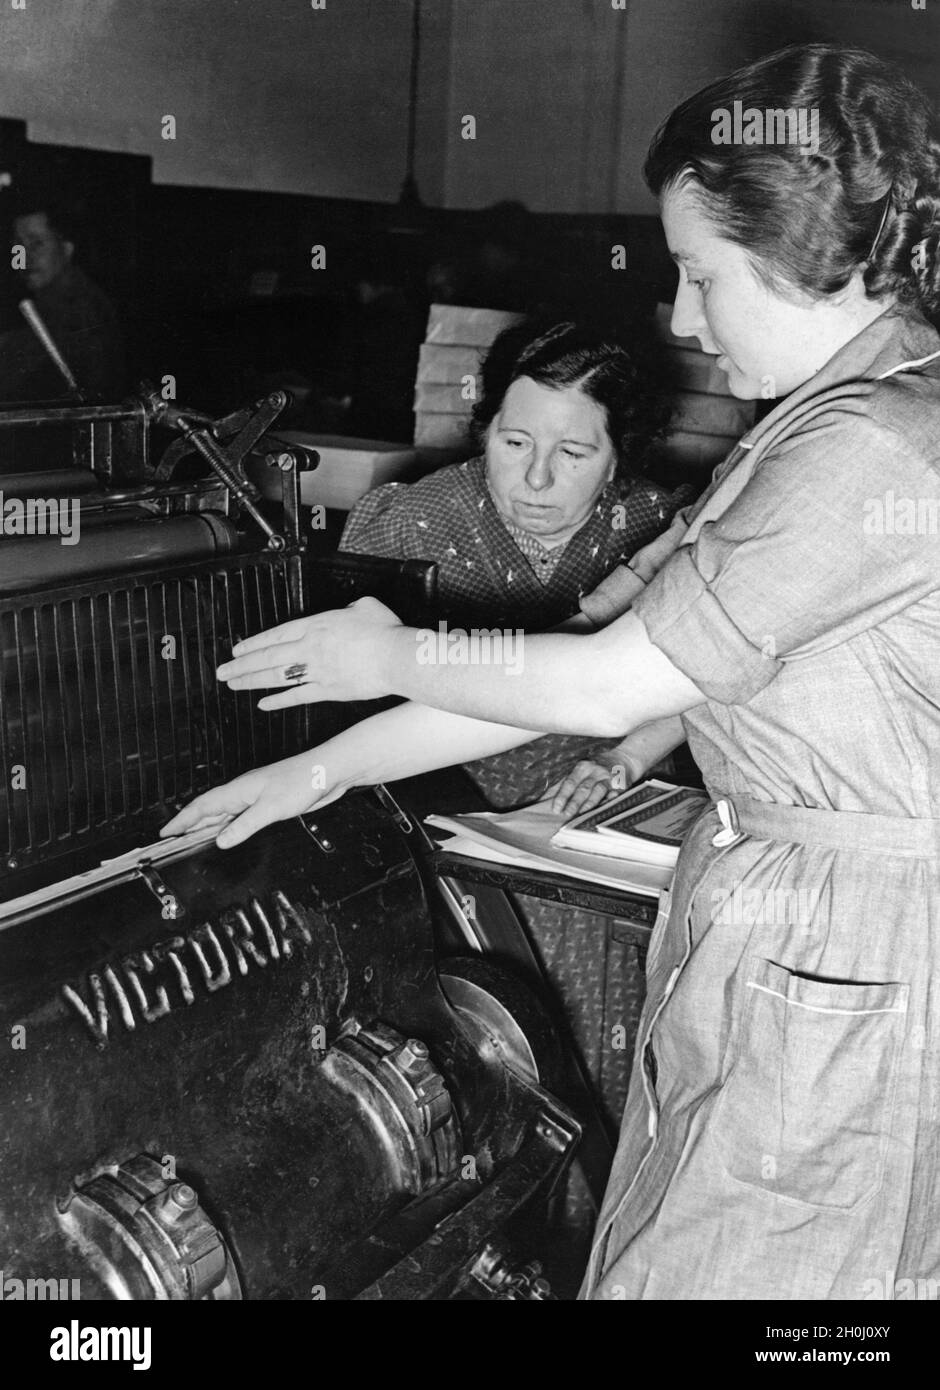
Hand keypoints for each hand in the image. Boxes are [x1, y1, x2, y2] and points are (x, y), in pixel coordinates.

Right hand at [159, 750, 348, 848]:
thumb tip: (221, 841)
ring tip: (193, 838)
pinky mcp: (269, 802)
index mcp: (238, 791)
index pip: (201, 807)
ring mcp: (256, 796)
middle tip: (173, 838)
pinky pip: (240, 815)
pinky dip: (229, 825)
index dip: (182, 821)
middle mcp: (244, 792)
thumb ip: (244, 826)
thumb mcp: (270, 808)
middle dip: (189, 824)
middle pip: (209, 809)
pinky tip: (231, 832)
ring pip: (224, 812)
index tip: (165, 832)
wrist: (328, 770)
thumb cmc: (302, 781)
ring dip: (208, 825)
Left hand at [216, 597, 402, 708]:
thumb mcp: (366, 606)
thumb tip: (349, 612)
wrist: (395, 657)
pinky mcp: (328, 690)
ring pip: (276, 677)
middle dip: (242, 665)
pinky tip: (262, 704)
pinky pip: (297, 696)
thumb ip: (351, 608)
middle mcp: (310, 648)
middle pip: (268, 657)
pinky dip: (279, 701)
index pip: (276, 634)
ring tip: (233, 685)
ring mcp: (316, 671)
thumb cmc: (385, 630)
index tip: (237, 649)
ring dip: (251, 681)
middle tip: (222, 671)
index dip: (254, 643)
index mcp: (316, 625)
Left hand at [548, 749, 639, 816]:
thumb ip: (567, 782)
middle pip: (583, 788)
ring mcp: (609, 777)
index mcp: (583, 766)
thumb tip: (547, 797)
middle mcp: (596, 771)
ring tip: (581, 814)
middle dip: (574, 802)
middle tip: (566, 814)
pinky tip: (601, 811)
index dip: (562, 796)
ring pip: (598, 791)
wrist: (625, 759)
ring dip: (589, 804)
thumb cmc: (598, 767)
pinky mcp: (621, 785)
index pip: (570, 782)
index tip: (556, 808)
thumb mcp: (582, 769)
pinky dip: (607, 804)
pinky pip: (613, 796)